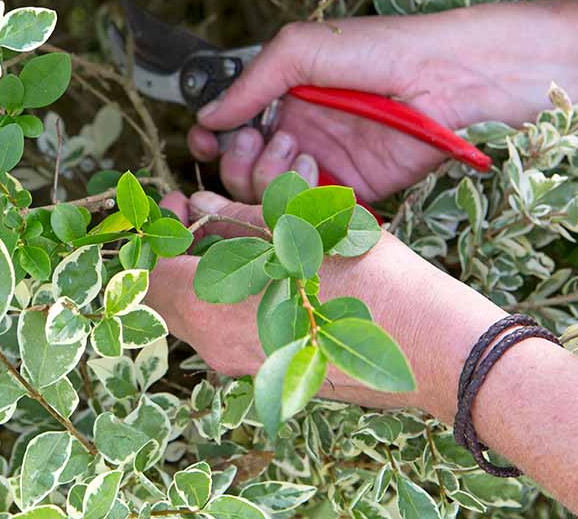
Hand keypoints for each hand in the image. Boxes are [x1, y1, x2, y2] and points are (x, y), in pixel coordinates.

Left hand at [148, 191, 507, 420]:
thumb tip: (198, 205)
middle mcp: (217, 345)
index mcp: (212, 306)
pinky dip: (231, 299)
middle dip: (174, 254)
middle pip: (167, 299)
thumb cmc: (366, 279)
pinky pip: (230, 333)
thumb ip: (236, 218)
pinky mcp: (273, 372)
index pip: (149, 273)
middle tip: (198, 216)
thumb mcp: (296, 231)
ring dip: (203, 276)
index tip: (176, 206)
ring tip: (237, 237)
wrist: (428, 345)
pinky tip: (266, 270)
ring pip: (198, 317)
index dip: (155, 234)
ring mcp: (244, 365)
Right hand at [188, 9, 563, 201]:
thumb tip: (206, 114)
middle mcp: (297, 132)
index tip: (203, 139)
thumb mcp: (301, 48)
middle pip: (240, 168)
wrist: (444, 78)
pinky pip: (305, 211)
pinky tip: (308, 169)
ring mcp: (321, 164)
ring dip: (266, 174)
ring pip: (266, 194)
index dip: (210, 137)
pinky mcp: (348, 191)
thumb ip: (250, 82)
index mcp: (283, 96)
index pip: (230, 127)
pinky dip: (293, 199)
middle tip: (257, 138)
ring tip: (294, 147)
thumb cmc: (377, 49)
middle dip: (236, 158)